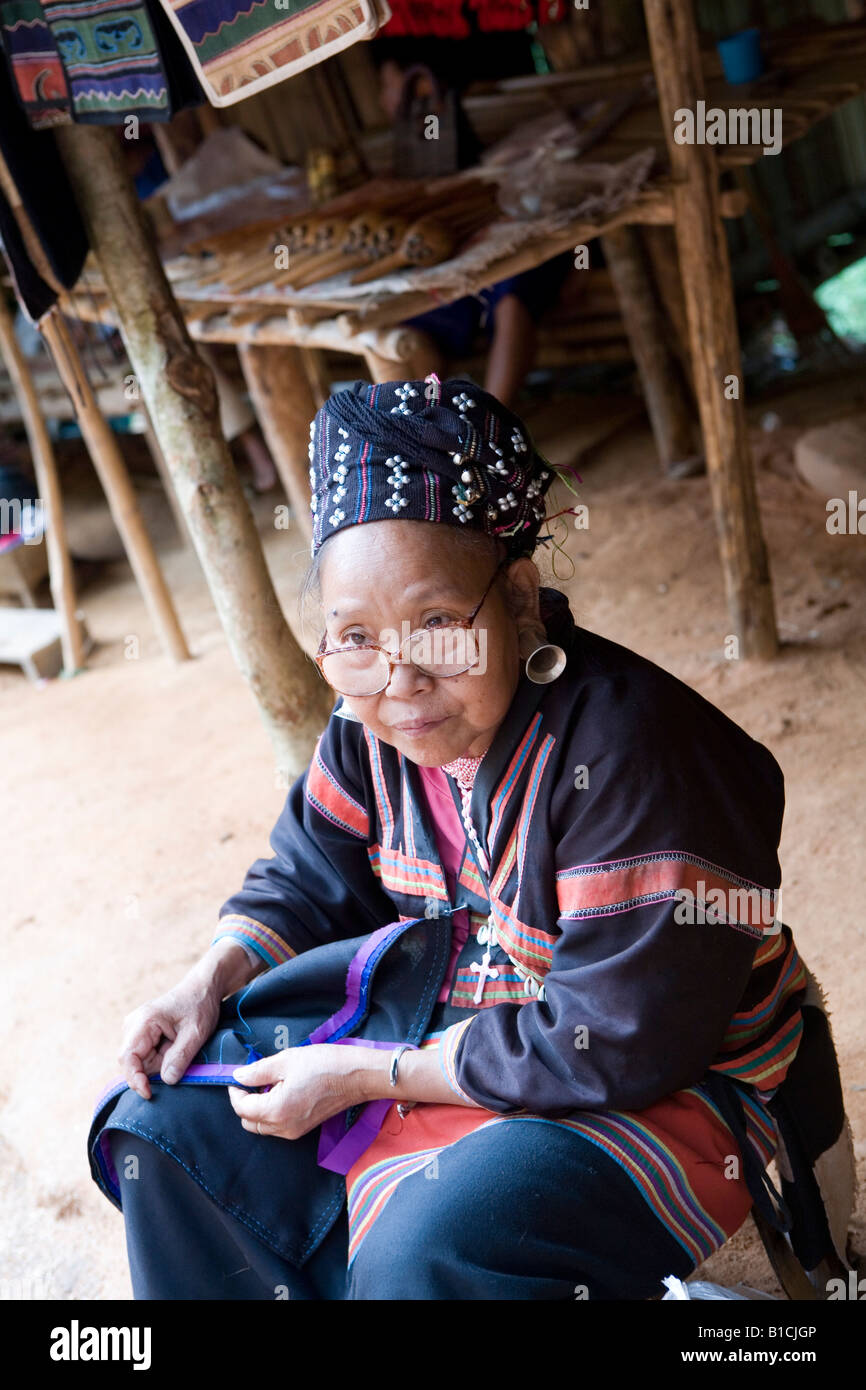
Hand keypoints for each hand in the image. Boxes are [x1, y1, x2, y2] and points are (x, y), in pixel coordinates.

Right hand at [118, 940, 259, 1099]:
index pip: (128, 1058)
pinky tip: (174, 1045)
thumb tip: (166, 1080)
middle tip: (179, 1055)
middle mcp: (133, 1024)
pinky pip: (146, 1056)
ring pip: (140, 1061)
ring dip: (160, 1063)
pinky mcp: (141, 1034)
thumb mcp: (196, 1033)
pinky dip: (161, 1058)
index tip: (149, 1093)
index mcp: (143, 1021)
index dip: (135, 1079)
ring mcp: (135, 1029)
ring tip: (179, 1045)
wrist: (203, 988)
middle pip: (134, 1062)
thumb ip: (180, 1057)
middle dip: (154, 1069)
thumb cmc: (200, 1006)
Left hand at [228, 1045, 378, 1139]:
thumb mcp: (286, 1060)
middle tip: (252, 1081)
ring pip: (263, 1127)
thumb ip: (258, 1071)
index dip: (235, 1092)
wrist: (357, 1076)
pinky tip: (282, 1092)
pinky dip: (272, 1113)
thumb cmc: (324, 1064)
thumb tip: (238, 1076)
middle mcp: (283, 1127)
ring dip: (259, 1110)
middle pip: (249, 1122)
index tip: (237, 1078)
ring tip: (270, 1084)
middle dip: (245, 1103)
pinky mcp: (304, 1129)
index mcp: (276, 1110)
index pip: (242, 1108)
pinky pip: (278, 1127)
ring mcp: (295, 1131)